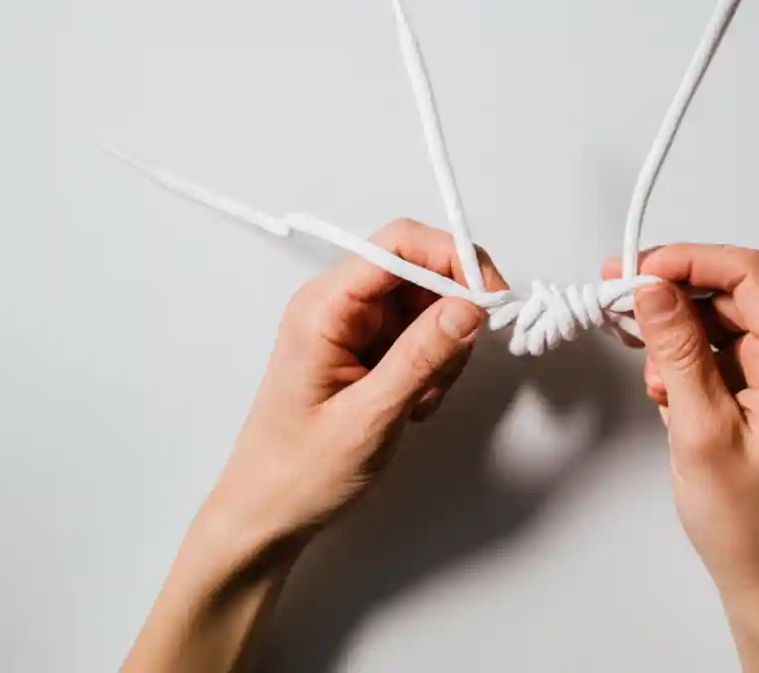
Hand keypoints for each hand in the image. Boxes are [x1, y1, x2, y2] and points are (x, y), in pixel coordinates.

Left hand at [205, 218, 507, 548]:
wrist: (268, 513)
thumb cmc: (298, 472)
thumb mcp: (369, 417)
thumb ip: (421, 357)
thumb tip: (469, 307)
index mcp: (324, 308)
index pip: (399, 244)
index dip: (453, 258)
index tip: (490, 297)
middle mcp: (338, 306)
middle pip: (422, 270)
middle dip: (455, 312)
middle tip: (456, 363)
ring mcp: (354, 327)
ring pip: (429, 305)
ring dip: (445, 347)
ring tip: (423, 397)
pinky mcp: (368, 349)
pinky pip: (422, 336)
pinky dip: (436, 366)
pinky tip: (416, 403)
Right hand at [605, 244, 758, 671]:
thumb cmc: (748, 520)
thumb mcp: (701, 429)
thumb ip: (678, 351)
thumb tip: (652, 288)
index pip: (747, 275)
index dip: (688, 261)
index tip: (635, 271)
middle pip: (731, 292)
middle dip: (672, 293)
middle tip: (616, 301)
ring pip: (720, 319)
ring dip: (675, 331)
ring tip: (643, 361)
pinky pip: (720, 350)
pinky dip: (684, 358)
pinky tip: (663, 388)